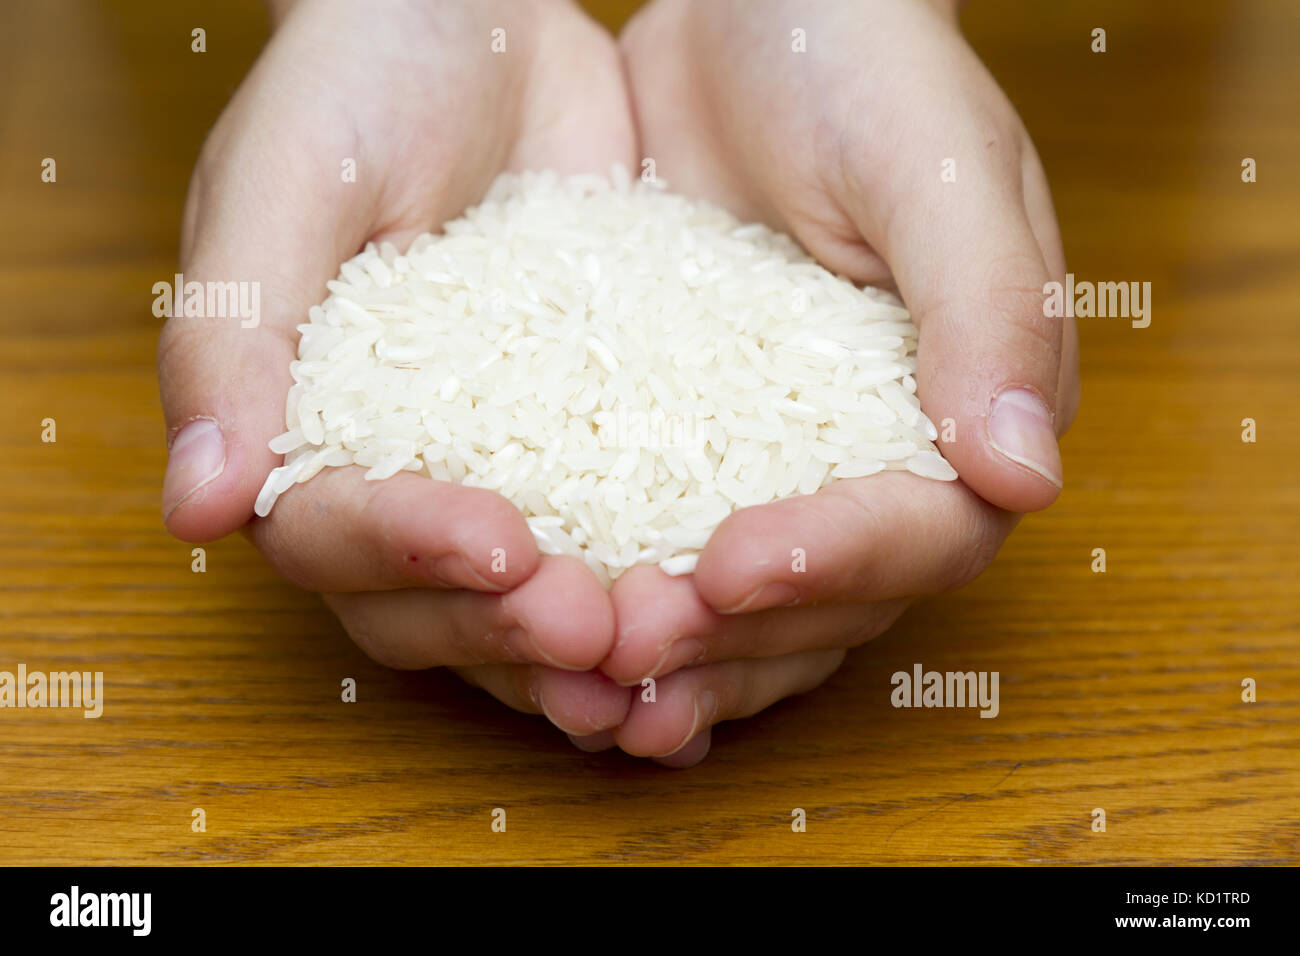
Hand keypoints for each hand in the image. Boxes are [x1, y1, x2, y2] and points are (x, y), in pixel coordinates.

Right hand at [158, 0, 636, 735]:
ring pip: (529, 600)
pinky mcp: (597, 441)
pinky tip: (722, 604)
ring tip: (663, 653)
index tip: (498, 540)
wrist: (481, 17)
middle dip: (508, 629)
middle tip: (598, 631)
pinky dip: (660, 576)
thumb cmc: (358, 82)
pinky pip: (627, 527)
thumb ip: (235, 341)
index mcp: (301, 430)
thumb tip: (195, 505)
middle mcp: (397, 471)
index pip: (331, 538)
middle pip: (432, 605)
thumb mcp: (284, 187)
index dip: (408, 554)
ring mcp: (503, 466)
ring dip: (590, 643)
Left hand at [593, 0, 1079, 764]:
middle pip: (829, 602)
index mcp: (968, 402)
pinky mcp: (687, 446)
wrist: (750, 13)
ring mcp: (779, 462)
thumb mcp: (935, 162)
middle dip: (732, 637)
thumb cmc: (860, 65)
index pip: (926, 531)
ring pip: (745, 607)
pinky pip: (658, 546)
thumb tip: (1024, 476)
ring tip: (583, 690)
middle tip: (626, 648)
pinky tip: (552, 635)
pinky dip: (614, 598)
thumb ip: (988, 309)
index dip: (838, 565)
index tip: (732, 564)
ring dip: (670, 656)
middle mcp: (879, 455)